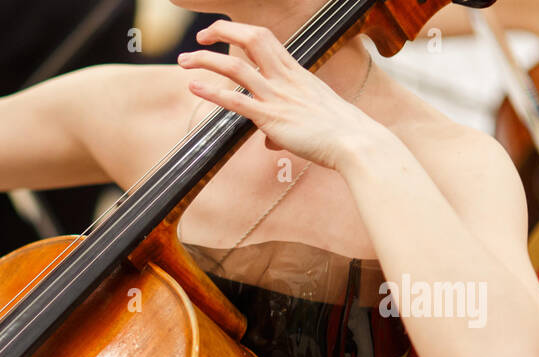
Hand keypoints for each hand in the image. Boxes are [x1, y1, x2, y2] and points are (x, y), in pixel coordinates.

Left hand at [177, 20, 385, 170]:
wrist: (355, 142)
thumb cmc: (339, 132)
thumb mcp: (311, 118)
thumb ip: (285, 124)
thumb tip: (271, 141)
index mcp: (296, 71)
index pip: (265, 38)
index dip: (239, 31)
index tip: (220, 33)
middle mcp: (285, 77)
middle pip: (251, 39)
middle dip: (222, 32)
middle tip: (199, 36)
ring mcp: (277, 96)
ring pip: (236, 67)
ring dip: (206, 60)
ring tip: (184, 61)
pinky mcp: (271, 118)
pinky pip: (236, 100)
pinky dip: (211, 92)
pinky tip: (194, 86)